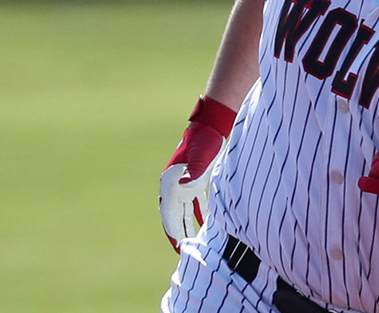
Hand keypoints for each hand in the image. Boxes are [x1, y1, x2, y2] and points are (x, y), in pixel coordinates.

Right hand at [159, 95, 235, 251]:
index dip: (171, 230)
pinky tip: (203, 224)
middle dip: (177, 233)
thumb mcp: (200, 157)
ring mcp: (184, 183)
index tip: (177, 246)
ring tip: (189, 243)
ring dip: (185, 226)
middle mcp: (174, 185)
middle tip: (182, 252)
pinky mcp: (195, 180)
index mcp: (170, 182)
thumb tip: (186, 186)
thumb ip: (194, 171)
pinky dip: (197, 214)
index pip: (168, 213)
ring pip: (183, 211)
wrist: (211, 127)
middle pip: (174, 215)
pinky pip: (193, 203)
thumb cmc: (205, 142)